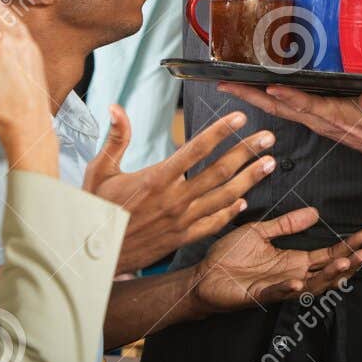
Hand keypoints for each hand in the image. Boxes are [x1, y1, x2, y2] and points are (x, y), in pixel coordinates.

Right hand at [84, 105, 278, 271]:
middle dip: (247, 152)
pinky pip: (213, 224)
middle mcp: (174, 199)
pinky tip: (244, 201)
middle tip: (268, 137)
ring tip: (269, 163)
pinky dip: (230, 212)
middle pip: (219, 172)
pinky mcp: (182, 238)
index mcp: (156, 178)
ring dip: (249, 179)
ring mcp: (181, 221)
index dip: (220, 131)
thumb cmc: (95, 209)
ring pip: (224, 197)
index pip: (196, 149)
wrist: (92, 254)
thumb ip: (116, 139)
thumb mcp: (100, 171)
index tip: (240, 117)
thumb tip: (115, 107)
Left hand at [194, 206, 361, 309]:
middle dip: (348, 263)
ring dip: (327, 276)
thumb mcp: (261, 232)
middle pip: (327, 271)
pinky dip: (288, 288)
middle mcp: (290, 275)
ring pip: (310, 285)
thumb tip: (314, 212)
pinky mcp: (258, 295)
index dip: (346, 245)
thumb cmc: (229, 256)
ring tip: (343, 264)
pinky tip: (299, 281)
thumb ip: (287, 224)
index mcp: (292, 260)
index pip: (327, 253)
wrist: (203, 275)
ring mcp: (277, 287)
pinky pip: (276, 292)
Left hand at [217, 82, 361, 161]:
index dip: (289, 97)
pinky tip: (259, 93)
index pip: (308, 106)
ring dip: (256, 99)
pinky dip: (272, 101)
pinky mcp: (320, 120)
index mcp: (336, 117)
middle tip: (228, 86)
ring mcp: (318, 122)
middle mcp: (321, 121)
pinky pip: (290, 111)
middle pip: (282, 108)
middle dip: (253, 98)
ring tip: (234, 87)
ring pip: (282, 110)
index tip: (270, 87)